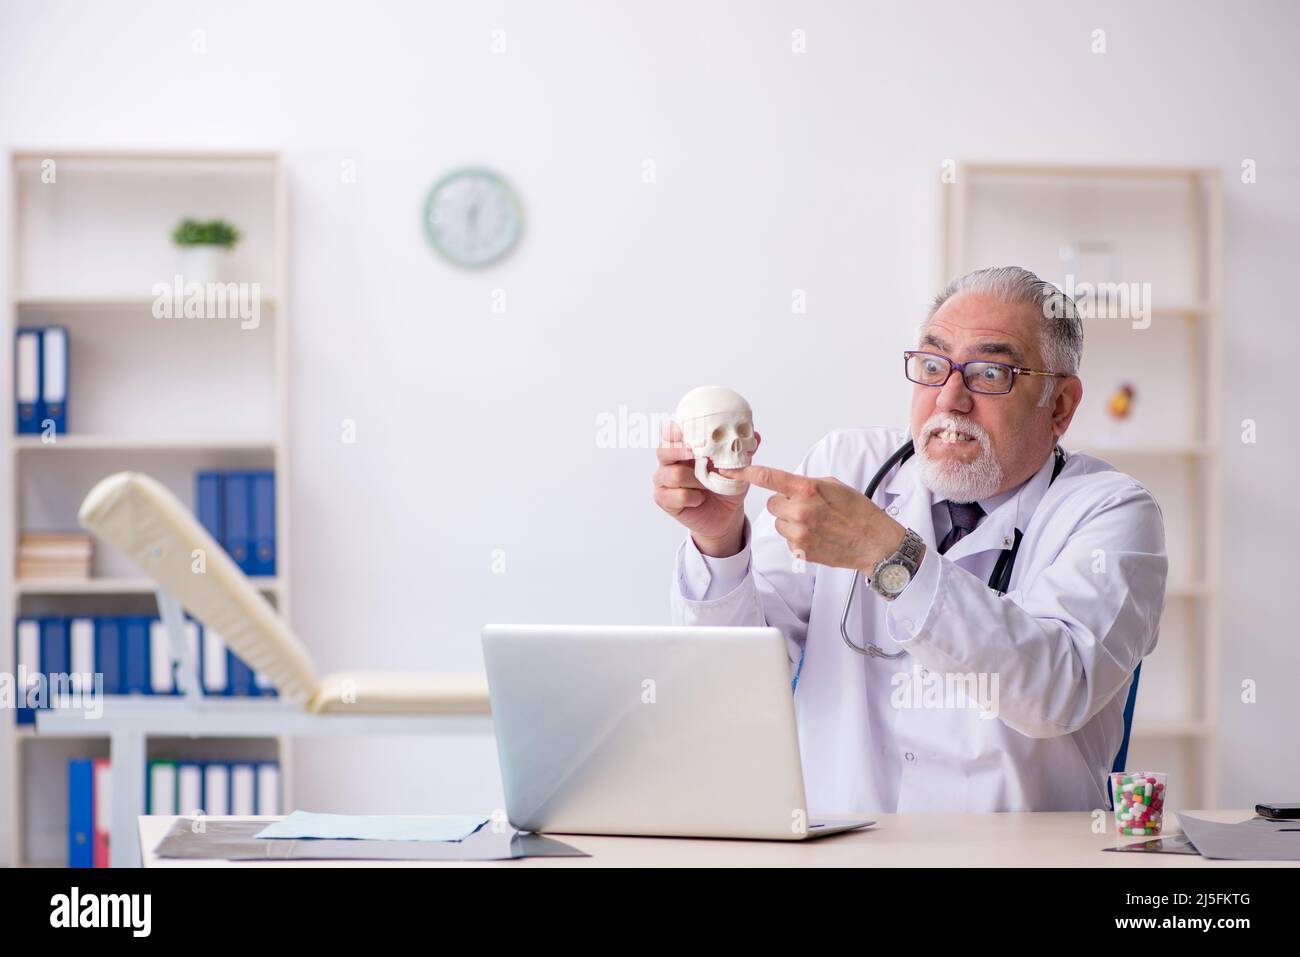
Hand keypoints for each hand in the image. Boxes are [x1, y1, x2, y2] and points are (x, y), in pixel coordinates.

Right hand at [653, 421, 760, 556]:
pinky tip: (700, 499)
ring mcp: (664, 480)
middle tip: (695, 453)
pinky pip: (677, 496)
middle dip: (679, 450)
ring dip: (694, 480)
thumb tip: (754, 435)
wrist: (726, 514)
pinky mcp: (664, 499)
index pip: (670, 432)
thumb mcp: (738, 465)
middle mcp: (670, 461)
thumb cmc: (726, 485)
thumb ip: (743, 449)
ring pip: (673, 474)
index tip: (683, 429)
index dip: (674, 429)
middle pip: (663, 450)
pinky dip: (693, 497)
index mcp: (684, 446)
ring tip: (706, 484)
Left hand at [718, 464, 910, 573]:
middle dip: (785, 504)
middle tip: (807, 507)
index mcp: (808, 489)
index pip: (769, 478)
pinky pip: (788, 539)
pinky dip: (798, 537)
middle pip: (772, 503)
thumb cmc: (858, 512)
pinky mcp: (801, 551)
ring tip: (816, 523)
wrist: (874, 542)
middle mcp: (801, 511)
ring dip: (791, 521)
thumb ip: (806, 484)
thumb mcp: (834, 486)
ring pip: (778, 522)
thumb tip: (786, 485)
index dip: (746, 473)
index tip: (730, 471)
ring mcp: (799, 533)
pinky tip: (817, 536)